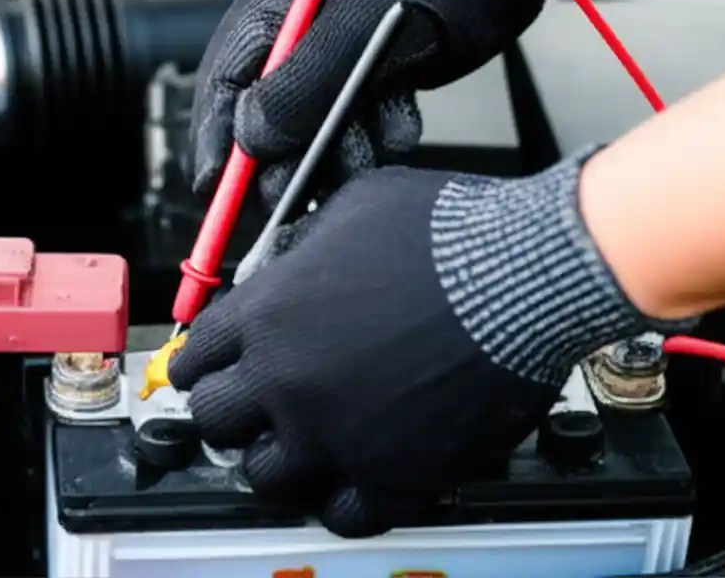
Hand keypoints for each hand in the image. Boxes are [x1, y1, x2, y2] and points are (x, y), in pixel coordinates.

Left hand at [168, 155, 693, 536]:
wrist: (527, 275)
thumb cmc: (451, 232)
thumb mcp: (354, 207)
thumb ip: (304, 246)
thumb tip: (292, 263)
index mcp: (267, 314)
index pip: (196, 358)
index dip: (204, 365)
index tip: (214, 372)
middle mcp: (286, 380)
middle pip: (214, 420)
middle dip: (232, 412)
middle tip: (255, 408)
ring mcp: (334, 435)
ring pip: (265, 476)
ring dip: (279, 460)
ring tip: (303, 447)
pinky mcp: (392, 477)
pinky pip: (342, 516)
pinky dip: (341, 501)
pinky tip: (354, 480)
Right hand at [188, 0, 545, 208]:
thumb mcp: (360, 23)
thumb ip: (301, 86)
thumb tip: (251, 139)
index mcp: (276, 5)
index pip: (225, 84)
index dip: (218, 143)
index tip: (221, 193)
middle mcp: (301, 31)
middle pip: (270, 116)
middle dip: (289, 156)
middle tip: (302, 191)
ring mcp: (341, 51)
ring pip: (321, 128)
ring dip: (344, 151)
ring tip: (370, 152)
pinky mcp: (381, 69)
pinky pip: (365, 121)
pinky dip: (382, 133)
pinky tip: (401, 123)